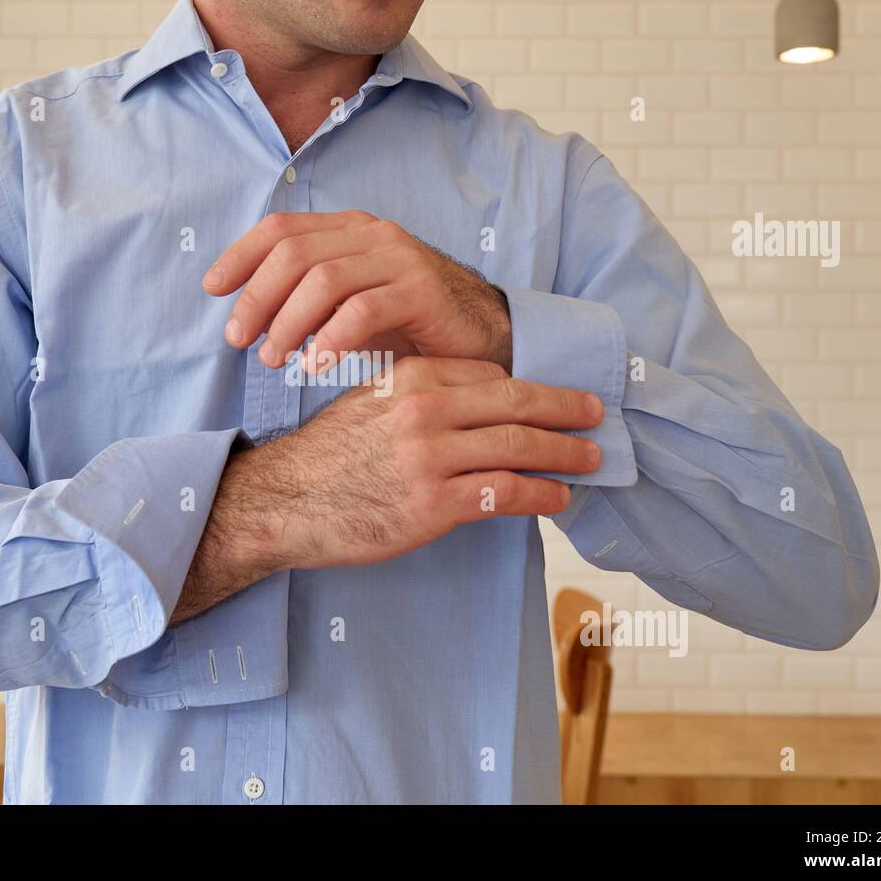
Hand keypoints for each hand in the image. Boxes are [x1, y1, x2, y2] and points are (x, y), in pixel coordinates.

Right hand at [189, 357, 603, 592]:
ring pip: (519, 446)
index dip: (531, 388)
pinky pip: (505, 492)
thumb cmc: (326, 457)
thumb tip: (474, 400)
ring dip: (564, 454)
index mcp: (410, 377)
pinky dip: (541, 494)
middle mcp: (424, 410)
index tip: (556, 398)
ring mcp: (431, 457)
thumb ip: (416, 392)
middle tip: (596, 416)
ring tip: (588, 460)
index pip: (489, 376)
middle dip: (565, 409)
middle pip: (516, 403)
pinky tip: (557, 497)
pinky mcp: (433, 504)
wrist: (284, 503)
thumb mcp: (366, 402)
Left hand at [202, 211, 513, 374]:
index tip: (212, 289)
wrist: (482, 335)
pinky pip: (363, 310)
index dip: (240, 255)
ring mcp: (400, 258)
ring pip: (324, 279)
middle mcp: (373, 234)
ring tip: (273, 360)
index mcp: (350, 230)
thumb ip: (308, 300)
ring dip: (288, 322)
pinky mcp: (422, 291)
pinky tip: (316, 366)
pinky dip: (331, 339)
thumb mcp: (350, 306)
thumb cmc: (408, 325)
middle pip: (294, 254)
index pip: (281, 228)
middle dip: (257, 297)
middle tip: (239, 340)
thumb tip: (248, 319)